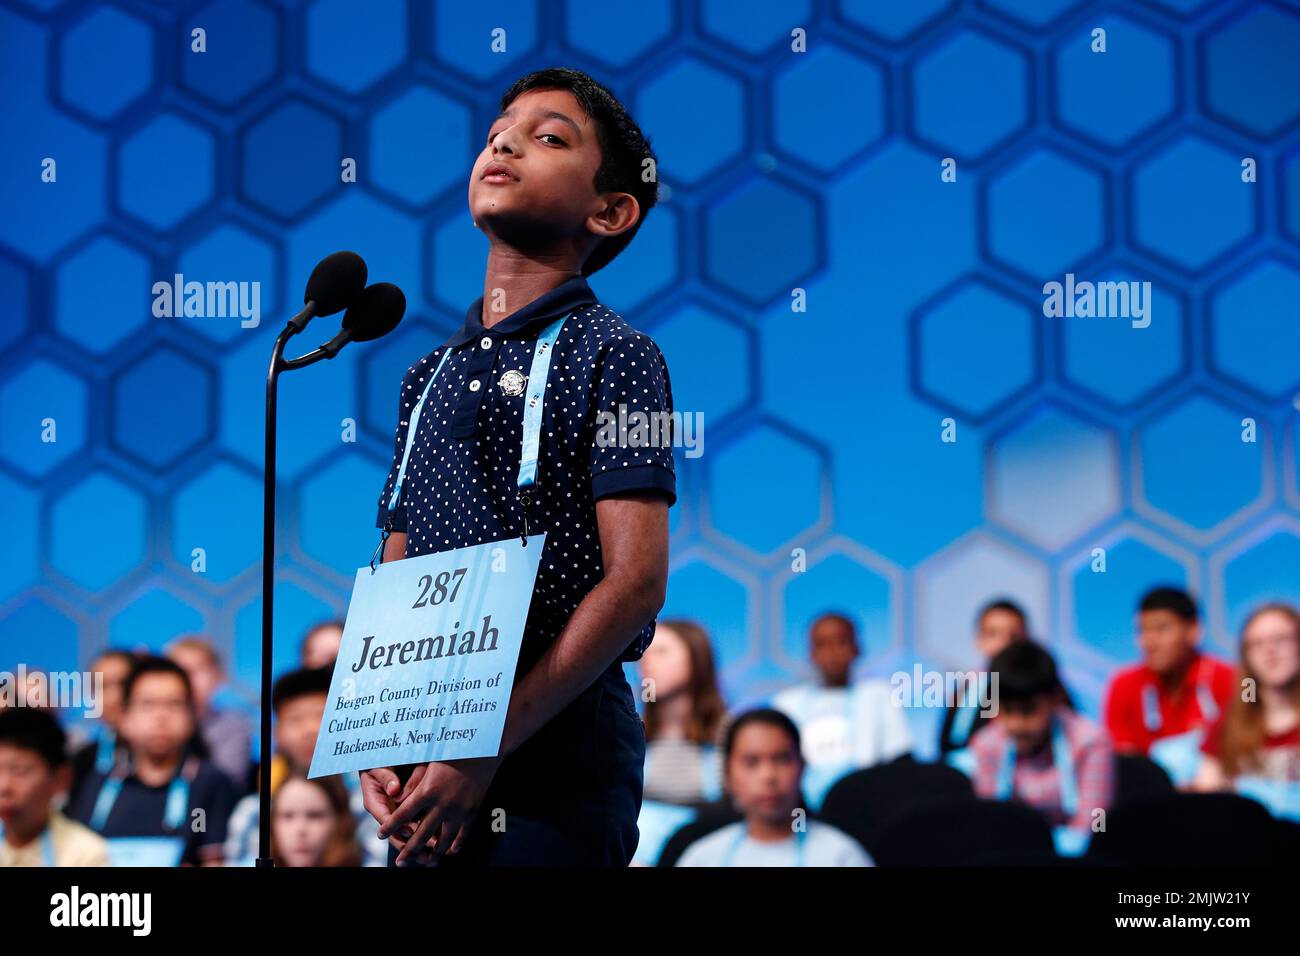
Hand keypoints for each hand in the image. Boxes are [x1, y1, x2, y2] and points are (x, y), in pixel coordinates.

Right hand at [359, 766, 426, 851]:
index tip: (410, 832)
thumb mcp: (380, 767)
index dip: (397, 827)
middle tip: (423, 856)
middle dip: (410, 846)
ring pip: (406, 834)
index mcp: (374, 802)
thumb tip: (394, 790)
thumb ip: (387, 777)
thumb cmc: (381, 761)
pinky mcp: (407, 812)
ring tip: (433, 856)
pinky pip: (415, 826)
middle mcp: (384, 812)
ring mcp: (396, 814)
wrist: (383, 758)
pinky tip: (439, 843)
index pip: (385, 819)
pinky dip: (425, 834)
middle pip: (395, 834)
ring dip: (420, 845)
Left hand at [379, 757, 499, 865]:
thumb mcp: (428, 761)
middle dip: (408, 850)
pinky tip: (451, 852)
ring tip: (426, 863)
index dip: (389, 826)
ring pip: (443, 840)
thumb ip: (414, 781)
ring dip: (433, 854)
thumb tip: (397, 797)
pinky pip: (463, 834)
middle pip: (420, 835)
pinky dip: (457, 845)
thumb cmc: (452, 750)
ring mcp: (459, 810)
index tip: (380, 834)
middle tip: (400, 862)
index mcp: (427, 791)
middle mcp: (441, 805)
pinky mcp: (473, 811)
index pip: (402, 815)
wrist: (484, 747)